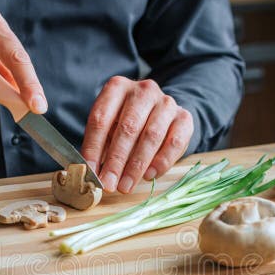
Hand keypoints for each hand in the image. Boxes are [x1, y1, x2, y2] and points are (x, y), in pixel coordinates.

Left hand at [81, 77, 193, 192]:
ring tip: (125, 186)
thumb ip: (99, 147)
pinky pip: (175, 142)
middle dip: (116, 161)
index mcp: (117, 87)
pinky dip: (161, 162)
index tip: (90, 173)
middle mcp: (143, 90)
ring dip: (137, 165)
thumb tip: (90, 173)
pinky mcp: (184, 118)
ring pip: (152, 136)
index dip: (94, 148)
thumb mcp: (109, 129)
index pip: (101, 119)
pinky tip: (148, 176)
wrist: (160, 114)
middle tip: (108, 185)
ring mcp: (166, 103)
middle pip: (128, 127)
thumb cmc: (127, 124)